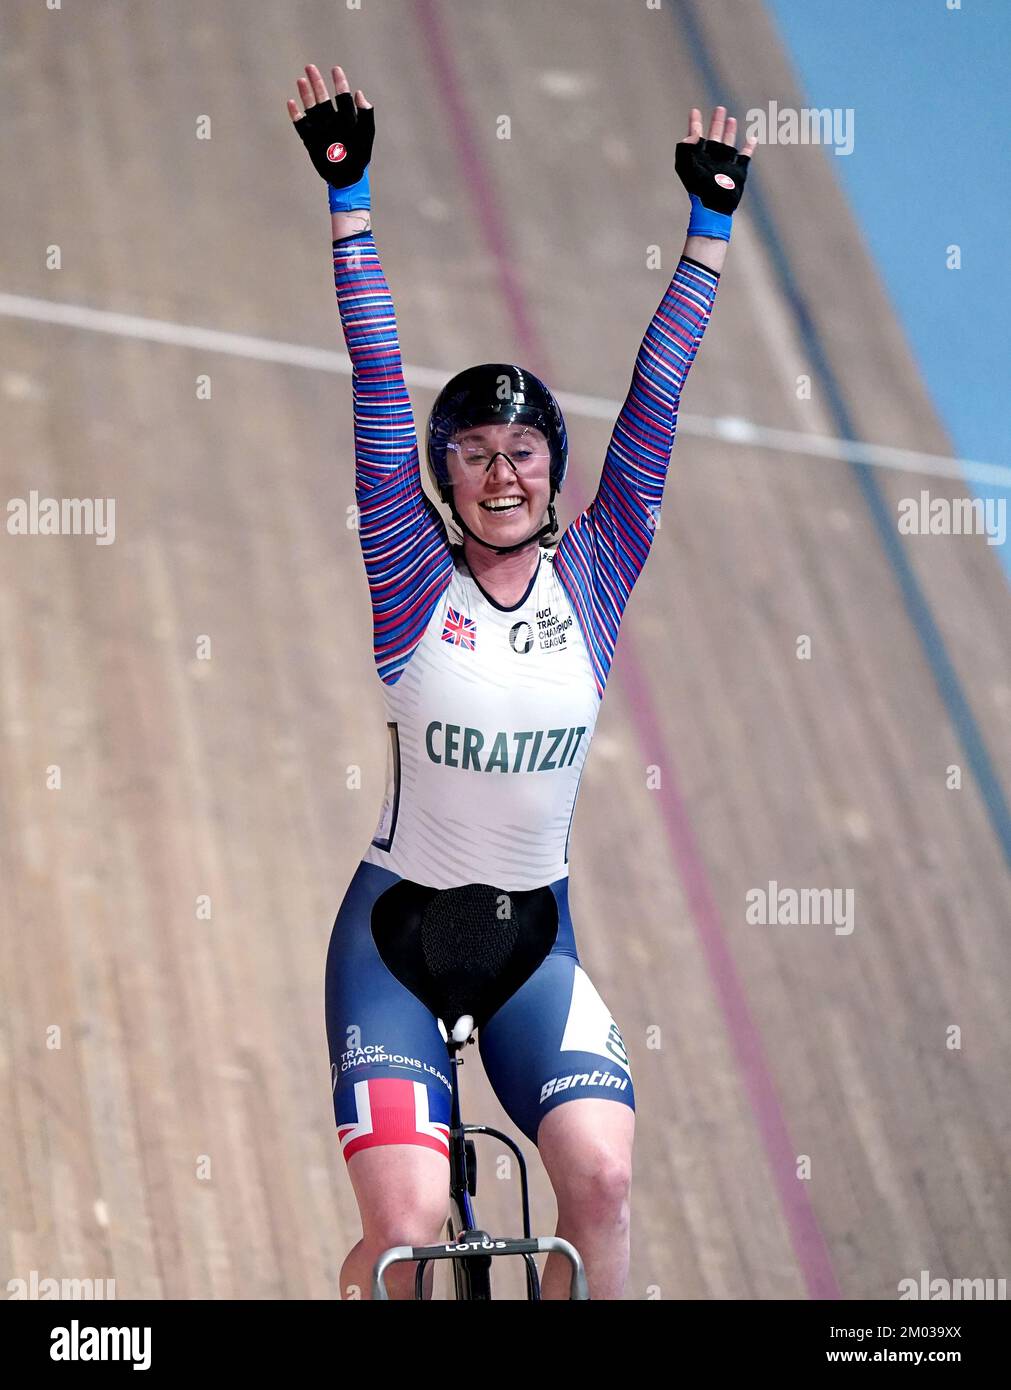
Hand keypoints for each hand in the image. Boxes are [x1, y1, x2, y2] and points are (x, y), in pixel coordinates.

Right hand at [287, 63, 373, 191]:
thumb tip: (359, 94)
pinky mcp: (310, 139)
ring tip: (301, 80)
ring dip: (306, 94)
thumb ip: (366, 114)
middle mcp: (332, 121)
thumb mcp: (367, 134)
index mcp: (346, 118)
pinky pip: (301, 124)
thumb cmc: (360, 156)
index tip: (335, 70)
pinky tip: (291, 103)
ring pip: (311, 107)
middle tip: (310, 67)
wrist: (347, 178)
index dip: (339, 82)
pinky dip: (295, 114)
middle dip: (317, 82)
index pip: (342, 96)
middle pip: (323, 97)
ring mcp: (320, 129)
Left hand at [675, 105, 754, 213]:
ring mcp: (725, 165)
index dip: (695, 123)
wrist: (713, 205)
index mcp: (698, 157)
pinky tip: (752, 137)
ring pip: (728, 143)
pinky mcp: (738, 172)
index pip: (695, 135)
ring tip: (731, 119)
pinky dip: (749, 147)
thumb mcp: (686, 166)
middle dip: (716, 122)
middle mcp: (712, 159)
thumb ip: (686, 148)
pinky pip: (745, 156)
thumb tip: (693, 133)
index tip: (694, 111)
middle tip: (719, 108)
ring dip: (730, 131)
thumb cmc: (697, 187)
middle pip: (714, 136)